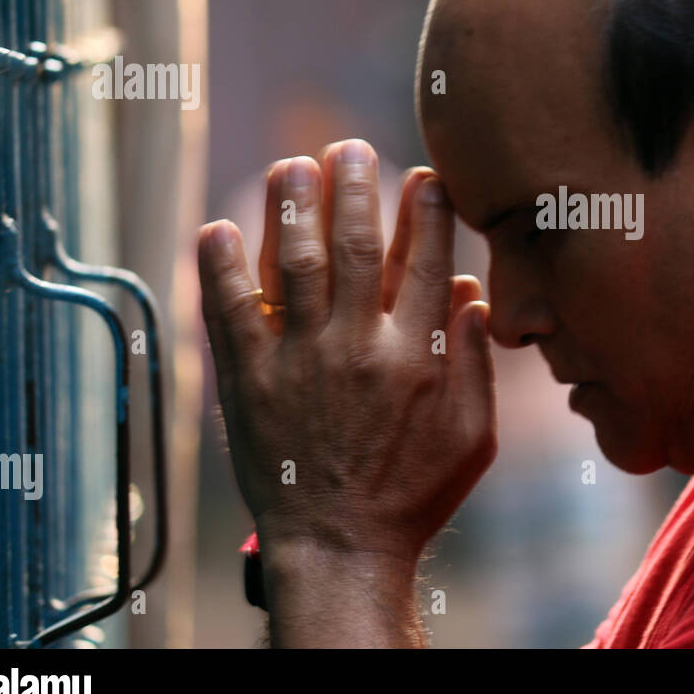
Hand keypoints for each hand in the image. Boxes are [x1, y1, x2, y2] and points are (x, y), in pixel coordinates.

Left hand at [198, 141, 496, 568]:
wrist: (340, 547)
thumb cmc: (414, 492)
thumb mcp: (474, 435)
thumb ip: (477, 361)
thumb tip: (473, 293)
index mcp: (417, 356)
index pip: (426, 261)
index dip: (425, 209)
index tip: (421, 174)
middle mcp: (359, 347)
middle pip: (357, 245)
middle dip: (355, 186)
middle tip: (349, 146)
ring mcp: (300, 361)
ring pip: (294, 264)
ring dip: (291, 206)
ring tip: (291, 164)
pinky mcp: (250, 382)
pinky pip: (231, 313)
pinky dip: (220, 269)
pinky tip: (217, 228)